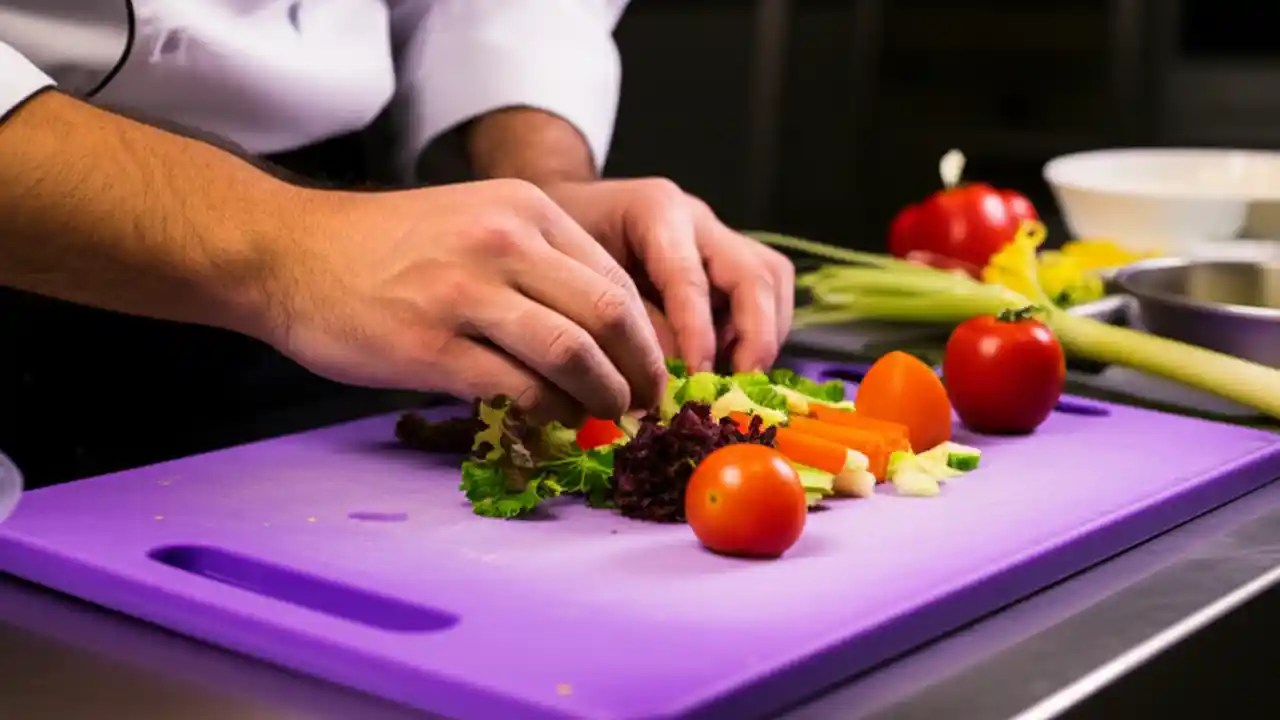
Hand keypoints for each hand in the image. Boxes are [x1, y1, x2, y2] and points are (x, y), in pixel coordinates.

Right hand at [257, 179, 665, 423]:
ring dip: (603, 395)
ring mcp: (467, 292)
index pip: (614, 279)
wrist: (289, 252)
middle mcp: (504, 242)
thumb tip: (600, 340)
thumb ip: (536, 266)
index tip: (651, 371)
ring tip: (607, 417)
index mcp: (525, 209)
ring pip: (572, 352)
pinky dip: (549, 411)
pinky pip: (517, 387)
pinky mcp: (431, 344)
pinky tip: (554, 420)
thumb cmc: (385, 246)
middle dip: (640, 369)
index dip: (645, 334)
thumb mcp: (474, 222)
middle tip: (646, 404)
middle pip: (609, 313)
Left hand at [542, 179, 794, 372]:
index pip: (690, 277)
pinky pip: (767, 291)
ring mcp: (719, 235)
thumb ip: (629, 320)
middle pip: (755, 272)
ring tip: (739, 376)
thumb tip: (669, 372)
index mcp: (657, 211)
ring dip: (765, 333)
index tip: (697, 379)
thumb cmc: (561, 244)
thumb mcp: (580, 278)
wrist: (563, 210)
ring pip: (772, 278)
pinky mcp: (730, 257)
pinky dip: (760, 329)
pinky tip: (732, 361)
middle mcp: (698, 218)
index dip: (698, 333)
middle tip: (741, 384)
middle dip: (756, 335)